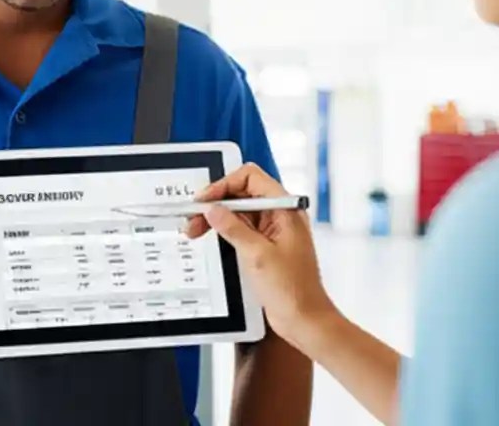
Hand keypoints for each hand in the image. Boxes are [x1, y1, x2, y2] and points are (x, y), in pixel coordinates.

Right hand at [186, 164, 337, 345]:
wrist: (304, 319)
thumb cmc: (293, 290)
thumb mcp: (257, 255)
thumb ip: (233, 228)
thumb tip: (214, 210)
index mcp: (285, 209)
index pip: (251, 178)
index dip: (224, 185)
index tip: (205, 200)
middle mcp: (280, 215)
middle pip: (242, 193)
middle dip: (216, 203)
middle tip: (195, 217)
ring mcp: (273, 230)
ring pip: (239, 212)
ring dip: (216, 217)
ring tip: (196, 229)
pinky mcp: (266, 245)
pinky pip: (241, 228)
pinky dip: (224, 230)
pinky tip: (210, 236)